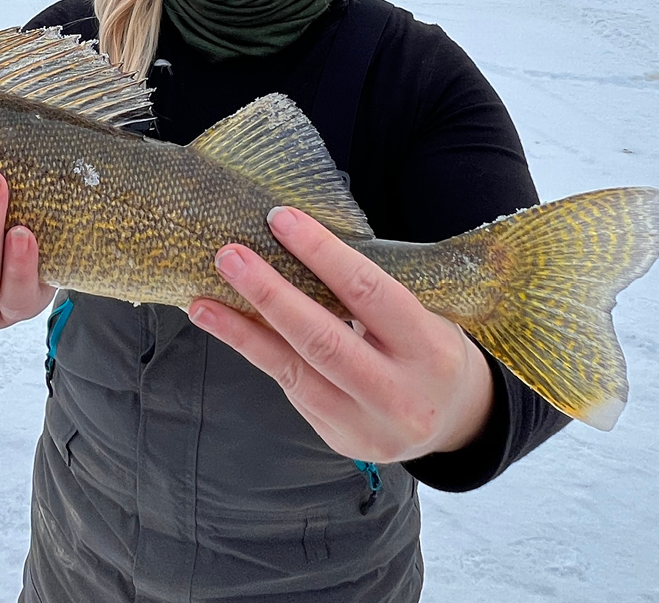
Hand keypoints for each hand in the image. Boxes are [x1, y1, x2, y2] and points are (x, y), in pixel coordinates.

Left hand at [187, 206, 493, 462]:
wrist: (455, 421)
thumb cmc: (429, 348)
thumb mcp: (423, 315)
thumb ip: (369, 293)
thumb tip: (295, 243)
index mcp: (429, 348)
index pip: (369, 292)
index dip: (322, 253)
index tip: (280, 219)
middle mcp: (400, 392)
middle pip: (324, 339)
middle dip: (270, 294)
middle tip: (229, 256)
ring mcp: (369, 424)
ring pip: (295, 370)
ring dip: (243, 330)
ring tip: (203, 301)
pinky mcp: (341, 438)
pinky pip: (291, 388)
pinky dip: (256, 352)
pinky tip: (225, 326)